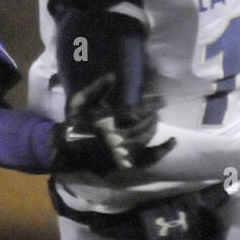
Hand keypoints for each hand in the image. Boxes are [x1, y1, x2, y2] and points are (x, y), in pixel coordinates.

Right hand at [51, 74, 174, 174]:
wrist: (66, 151)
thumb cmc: (74, 124)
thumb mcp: (79, 102)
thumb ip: (96, 89)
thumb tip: (113, 75)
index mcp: (108, 123)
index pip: (137, 113)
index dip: (152, 106)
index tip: (161, 100)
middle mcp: (117, 139)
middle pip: (144, 126)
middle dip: (152, 116)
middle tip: (155, 109)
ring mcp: (122, 154)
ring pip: (146, 138)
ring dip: (153, 127)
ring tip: (154, 120)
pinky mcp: (124, 164)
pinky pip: (148, 159)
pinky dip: (162, 150)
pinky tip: (172, 141)